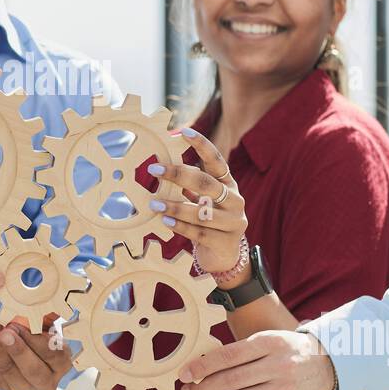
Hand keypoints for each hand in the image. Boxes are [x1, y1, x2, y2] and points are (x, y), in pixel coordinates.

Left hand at [0, 313, 71, 389]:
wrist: (22, 345)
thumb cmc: (38, 331)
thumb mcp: (46, 322)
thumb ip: (45, 316)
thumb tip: (43, 309)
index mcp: (62, 364)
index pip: (53, 354)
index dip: (36, 340)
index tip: (21, 325)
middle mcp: (46, 382)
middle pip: (32, 370)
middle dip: (17, 350)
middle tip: (5, 332)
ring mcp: (23, 388)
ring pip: (8, 372)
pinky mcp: (2, 386)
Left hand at [147, 126, 246, 275]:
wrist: (225, 258)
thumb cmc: (209, 223)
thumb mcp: (203, 202)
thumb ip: (189, 187)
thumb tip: (159, 168)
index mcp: (228, 185)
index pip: (217, 161)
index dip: (202, 145)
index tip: (184, 131)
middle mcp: (235, 200)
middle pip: (207, 183)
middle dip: (179, 174)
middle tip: (154, 169)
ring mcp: (233, 222)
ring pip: (202, 211)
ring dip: (175, 206)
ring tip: (153, 204)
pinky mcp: (226, 242)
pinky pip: (200, 232)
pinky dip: (181, 226)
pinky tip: (165, 221)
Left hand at [176, 329, 335, 389]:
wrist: (326, 365)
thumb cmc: (286, 349)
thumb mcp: (268, 339)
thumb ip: (241, 351)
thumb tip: (202, 366)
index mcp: (269, 343)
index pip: (229, 356)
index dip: (202, 366)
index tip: (184, 374)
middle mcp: (277, 366)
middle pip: (230, 381)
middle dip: (201, 389)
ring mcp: (282, 389)